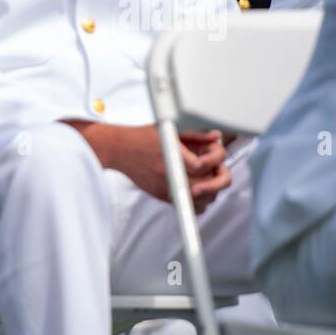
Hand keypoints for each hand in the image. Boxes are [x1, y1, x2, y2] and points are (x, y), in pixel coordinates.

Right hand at [69, 122, 229, 213]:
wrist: (119, 149)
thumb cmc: (143, 137)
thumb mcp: (170, 127)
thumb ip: (195, 133)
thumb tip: (216, 137)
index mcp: (171, 153)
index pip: (201, 166)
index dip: (212, 162)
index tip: (211, 159)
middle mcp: (167, 172)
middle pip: (203, 186)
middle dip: (215, 180)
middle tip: (216, 172)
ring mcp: (163, 186)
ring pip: (198, 200)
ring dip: (210, 193)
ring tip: (209, 182)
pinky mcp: (160, 195)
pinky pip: (186, 207)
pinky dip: (198, 204)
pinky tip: (199, 194)